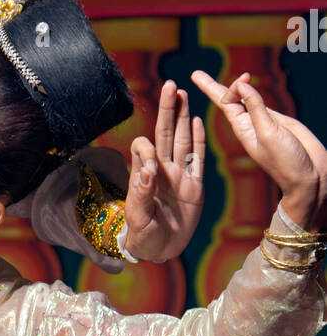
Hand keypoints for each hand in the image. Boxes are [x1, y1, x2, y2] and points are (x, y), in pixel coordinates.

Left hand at [123, 80, 205, 260]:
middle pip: (165, 133)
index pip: (145, 148)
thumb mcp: (138, 218)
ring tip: (182, 94)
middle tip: (170, 85)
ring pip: (181, 140)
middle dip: (167, 109)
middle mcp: (162, 170)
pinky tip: (196, 120)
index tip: (151, 165)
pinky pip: (197, 158)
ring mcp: (179, 176)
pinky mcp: (194, 186)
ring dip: (182, 117)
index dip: (147, 148)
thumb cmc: (143, 236)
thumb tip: (149, 169)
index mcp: (145, 176)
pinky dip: (197, 140)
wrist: (159, 251)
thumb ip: (142, 193)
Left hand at [191, 70, 326, 232]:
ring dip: (234, 88)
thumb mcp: (268, 134)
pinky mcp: (278, 122)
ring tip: (225, 77)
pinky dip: (253, 95)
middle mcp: (249, 123)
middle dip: (212, 86)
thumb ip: (256, 109)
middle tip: (195, 74)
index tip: (235, 78)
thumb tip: (241, 85)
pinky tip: (247, 89)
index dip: (223, 87)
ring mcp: (263, 122)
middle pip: (228, 99)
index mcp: (242, 129)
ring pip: (245, 99)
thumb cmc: (286, 162)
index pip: (225, 102)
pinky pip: (260, 104)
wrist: (307, 178)